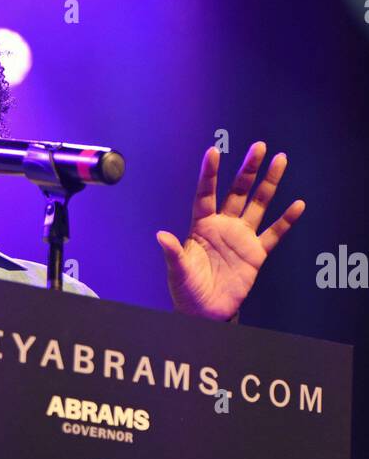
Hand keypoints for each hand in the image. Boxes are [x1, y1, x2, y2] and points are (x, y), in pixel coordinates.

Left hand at [157, 141, 304, 319]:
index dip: (210, 174)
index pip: (206, 194)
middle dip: (248, 169)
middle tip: (259, 147)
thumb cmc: (187, 290)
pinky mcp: (256, 253)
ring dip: (269, 183)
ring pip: (258, 204)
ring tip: (280, 161)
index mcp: (201, 226)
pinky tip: (297, 204)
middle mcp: (223, 226)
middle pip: (238, 191)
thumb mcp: (177, 272)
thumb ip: (173, 253)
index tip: (214, 151)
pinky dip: (286, 220)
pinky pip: (274, 233)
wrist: (205, 312)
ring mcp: (241, 238)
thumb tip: (161, 236)